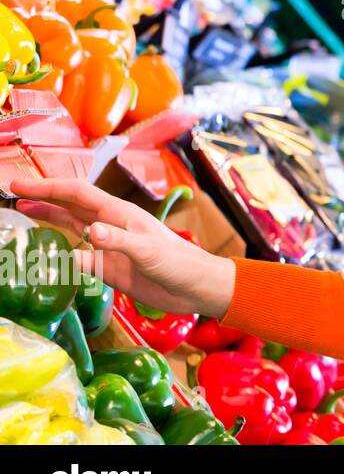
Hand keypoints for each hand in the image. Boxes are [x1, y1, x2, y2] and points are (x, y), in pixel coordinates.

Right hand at [10, 178, 235, 318]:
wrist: (195, 287)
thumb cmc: (180, 263)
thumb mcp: (149, 251)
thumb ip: (120, 242)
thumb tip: (90, 232)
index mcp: (119, 214)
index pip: (77, 194)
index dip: (48, 188)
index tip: (19, 186)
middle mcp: (110, 226)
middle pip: (70, 206)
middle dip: (42, 197)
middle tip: (12, 193)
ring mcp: (108, 246)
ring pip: (71, 226)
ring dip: (48, 218)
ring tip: (21, 211)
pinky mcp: (109, 267)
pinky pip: (78, 256)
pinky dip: (60, 252)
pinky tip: (46, 253)